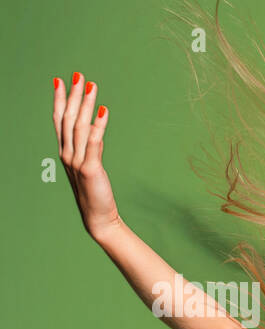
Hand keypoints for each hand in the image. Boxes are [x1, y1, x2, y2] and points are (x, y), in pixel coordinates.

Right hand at [53, 72, 119, 239]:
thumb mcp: (90, 166)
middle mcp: (67, 154)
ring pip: (79, 127)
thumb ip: (90, 148)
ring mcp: (77, 161)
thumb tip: (95, 128)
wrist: (98, 217)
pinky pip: (94, 143)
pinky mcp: (90, 169)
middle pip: (68, 118)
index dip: (60, 100)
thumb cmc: (95, 192)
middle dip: (73, 95)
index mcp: (65, 152)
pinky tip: (104, 111)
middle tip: (78, 75)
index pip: (59, 121)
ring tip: (91, 86)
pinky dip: (98, 126)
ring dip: (86, 105)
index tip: (60, 80)